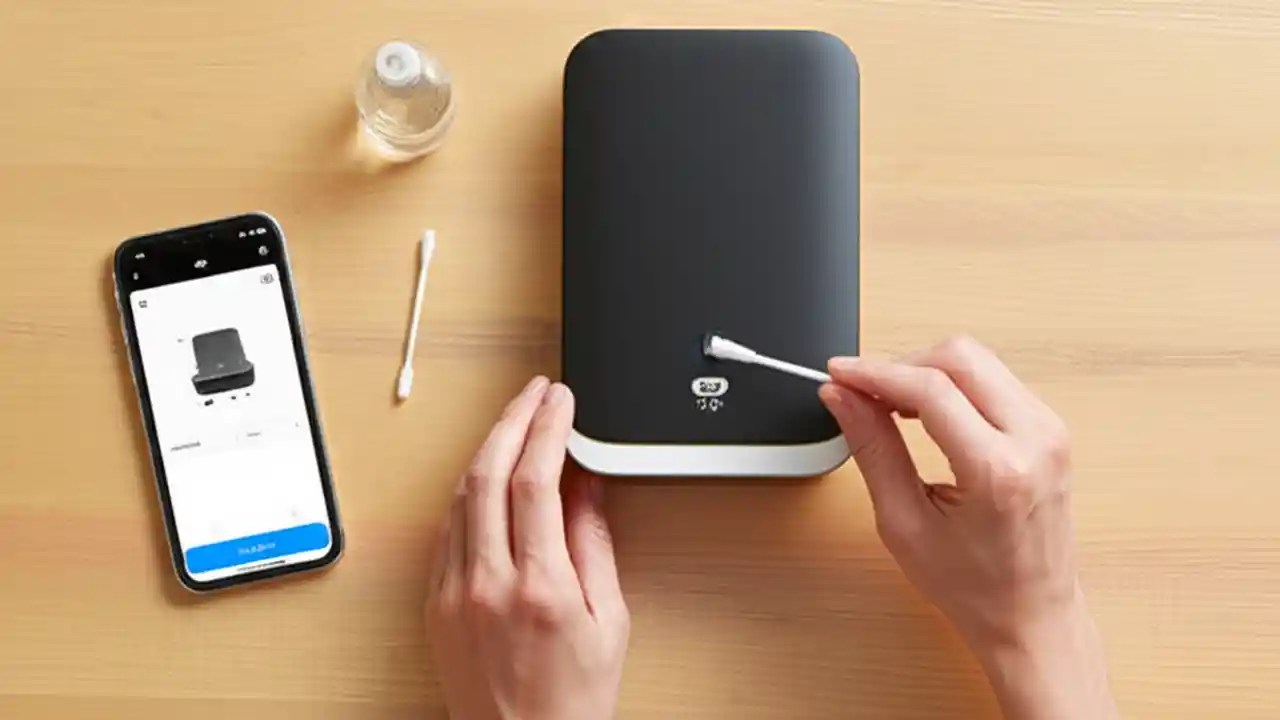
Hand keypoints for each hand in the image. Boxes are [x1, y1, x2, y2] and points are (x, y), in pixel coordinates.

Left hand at [426, 377, 629, 719]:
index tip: (562, 400)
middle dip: (513, 419)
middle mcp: (488, 584)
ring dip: (487, 448)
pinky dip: (468, 491)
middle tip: (535, 392)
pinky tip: (488, 475)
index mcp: (541, 588)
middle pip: (489, 473)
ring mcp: (454, 593)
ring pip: (460, 496)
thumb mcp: (610, 620)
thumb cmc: (574, 700)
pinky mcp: (435, 604)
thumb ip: (594, 545)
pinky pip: (447, 530)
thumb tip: (586, 485)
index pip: (537, 481)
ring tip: (515, 422)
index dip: (549, 428)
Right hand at [820, 336, 1116, 719]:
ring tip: (889, 405)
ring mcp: (1051, 431)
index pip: (931, 388)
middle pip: (959, 356)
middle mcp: (1036, 440)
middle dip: (901, 364)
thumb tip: (843, 398)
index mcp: (999, 470)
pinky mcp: (1051, 428)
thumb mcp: (904, 523)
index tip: (839, 375)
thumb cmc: (975, 586)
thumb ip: (872, 449)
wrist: (1032, 616)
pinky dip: (952, 384)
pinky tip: (924, 412)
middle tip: (862, 391)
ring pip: (978, 361)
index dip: (875, 373)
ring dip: (926, 371)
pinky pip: (994, 379)